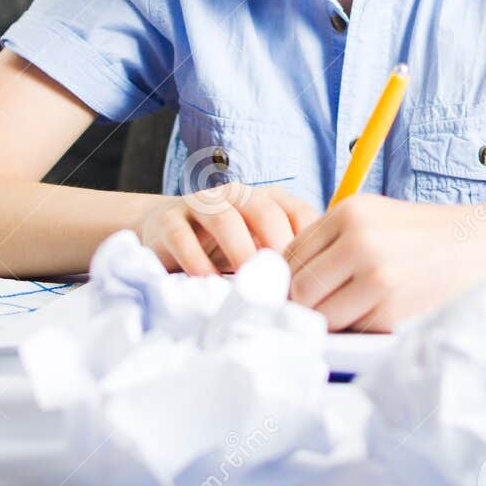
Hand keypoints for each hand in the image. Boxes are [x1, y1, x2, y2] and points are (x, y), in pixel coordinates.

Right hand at [138, 184, 317, 275]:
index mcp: (266, 198)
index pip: (297, 211)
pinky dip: (196, 261)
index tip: (310, 278)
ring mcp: (201, 204)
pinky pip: (182, 237)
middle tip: (284, 283)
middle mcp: (236, 194)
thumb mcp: (259, 247)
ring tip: (250, 284)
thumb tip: (320, 291)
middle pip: (264, 211)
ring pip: (224, 219)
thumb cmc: (225, 245)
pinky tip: (208, 283)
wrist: (165, 232)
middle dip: (277, 247)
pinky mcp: (169, 220)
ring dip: (240, 252)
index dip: (307, 244)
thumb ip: (285, 258)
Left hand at [284, 194, 485, 330]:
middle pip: (298, 287)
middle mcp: (358, 240)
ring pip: (319, 313)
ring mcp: (375, 276)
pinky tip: (387, 311)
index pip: (290, 254)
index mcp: (350, 212)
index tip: (306, 288)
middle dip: (308, 302)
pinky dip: (362, 327)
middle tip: (331, 304)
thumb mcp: (379, 219)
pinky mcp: (391, 311)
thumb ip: (334, 241)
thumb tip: (285, 280)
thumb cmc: (433, 237)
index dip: (292, 277)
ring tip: (363, 307)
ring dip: (333, 318)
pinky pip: (352, 329)